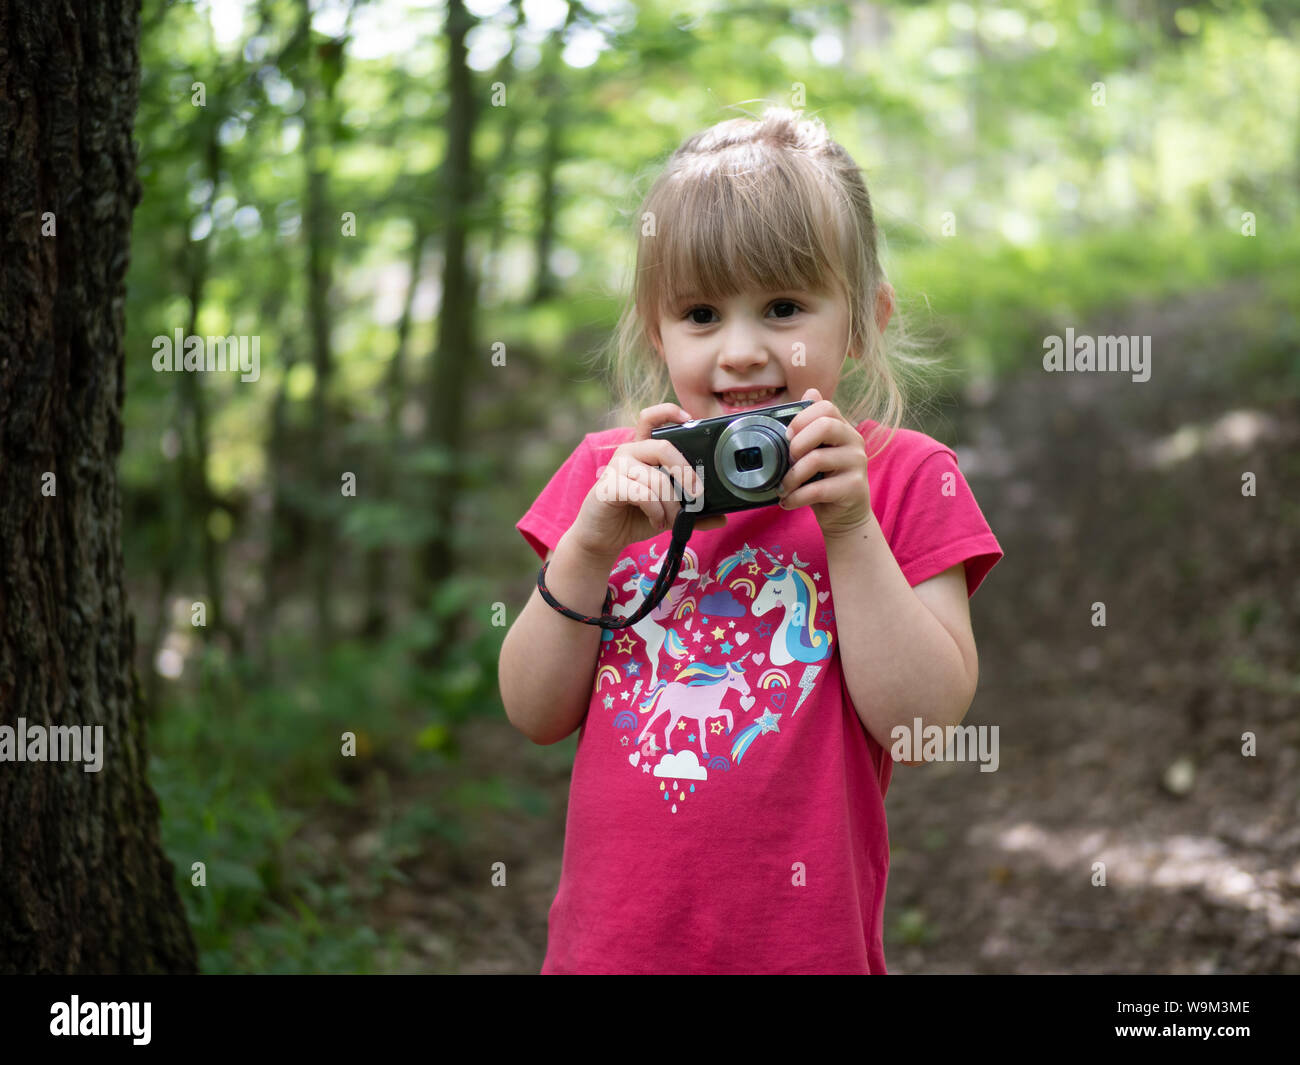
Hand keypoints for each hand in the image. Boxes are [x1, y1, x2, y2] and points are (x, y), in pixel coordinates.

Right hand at [566, 403, 726, 563]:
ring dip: (671, 504)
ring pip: (657, 478)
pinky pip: (643, 495)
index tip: (690, 419)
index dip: (670, 411)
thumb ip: (692, 513)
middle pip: (664, 447)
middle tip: (696, 496)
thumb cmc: (634, 517)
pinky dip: (657, 512)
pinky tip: (656, 521)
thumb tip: (721, 517)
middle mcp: (629, 453)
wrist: (603, 537)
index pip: (651, 417)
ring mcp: (616, 468)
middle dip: (686, 473)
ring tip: (671, 519)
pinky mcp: (609, 486)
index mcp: (643, 451)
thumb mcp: (668, 512)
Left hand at [776, 388, 872, 540]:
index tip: (787, 437)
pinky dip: (796, 497)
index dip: (801, 419)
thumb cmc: (824, 481)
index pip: (826, 407)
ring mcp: (857, 464)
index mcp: (843, 428)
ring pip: (817, 459)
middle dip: (797, 443)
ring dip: (791, 476)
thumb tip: (810, 391)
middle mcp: (854, 441)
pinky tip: (788, 502)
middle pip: (826, 426)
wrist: (844, 516)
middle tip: (787, 460)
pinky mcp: (855, 488)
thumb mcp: (815, 451)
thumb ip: (810, 426)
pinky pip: (818, 489)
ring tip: (783, 488)